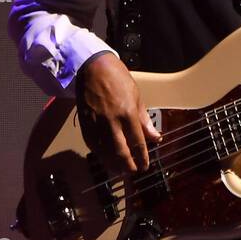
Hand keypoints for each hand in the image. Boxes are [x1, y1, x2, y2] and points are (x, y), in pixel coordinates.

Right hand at [76, 53, 161, 175]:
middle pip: (120, 152)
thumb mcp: (136, 96)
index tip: (145, 166)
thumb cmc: (117, 78)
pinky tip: (106, 158)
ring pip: (105, 152)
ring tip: (121, 171)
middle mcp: (112, 122)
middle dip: (128, 166)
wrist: (92, 67)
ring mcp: (96, 124)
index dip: (142, 157)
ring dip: (113, 164)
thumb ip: (144, 120)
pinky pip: (92, 144)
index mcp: (127, 114)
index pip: (137, 142)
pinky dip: (100, 154)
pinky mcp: (85, 123)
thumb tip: (155, 137)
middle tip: (133, 172)